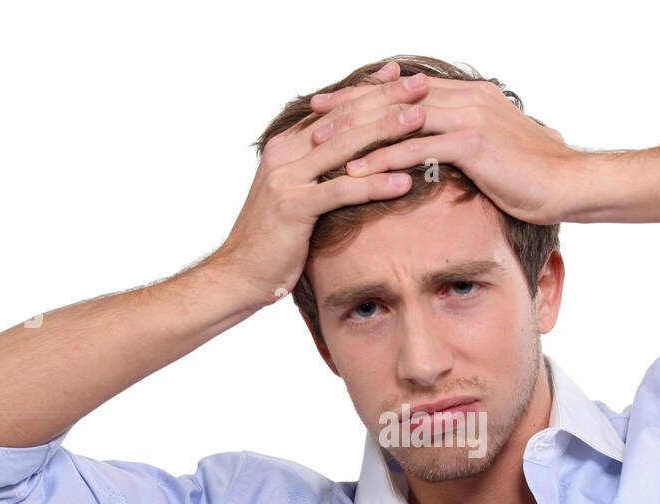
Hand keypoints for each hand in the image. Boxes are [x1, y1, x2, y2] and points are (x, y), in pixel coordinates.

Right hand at [212, 61, 429, 308]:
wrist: (238, 273)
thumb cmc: (275, 239)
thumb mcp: (297, 195)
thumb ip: (320, 172)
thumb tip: (355, 160)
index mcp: (286, 146)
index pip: (335, 109)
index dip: (368, 89)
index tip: (401, 75)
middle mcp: (285, 154)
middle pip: (343, 118)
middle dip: (385, 98)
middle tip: (421, 83)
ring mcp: (287, 178)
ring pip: (344, 147)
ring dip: (386, 130)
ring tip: (421, 119)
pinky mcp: (293, 207)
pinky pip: (340, 191)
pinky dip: (374, 185)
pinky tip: (404, 183)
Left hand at [311, 71, 580, 224]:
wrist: (571, 184)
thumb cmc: (536, 177)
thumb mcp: (495, 153)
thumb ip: (466, 144)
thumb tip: (447, 153)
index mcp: (470, 96)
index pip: (406, 90)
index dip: (368, 94)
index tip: (335, 103)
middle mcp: (466, 99)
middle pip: (394, 97)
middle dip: (351, 104)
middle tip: (314, 114)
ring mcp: (469, 118)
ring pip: (399, 119)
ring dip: (358, 131)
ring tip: (322, 145)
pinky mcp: (473, 144)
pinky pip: (416, 149)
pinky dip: (382, 159)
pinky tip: (355, 173)